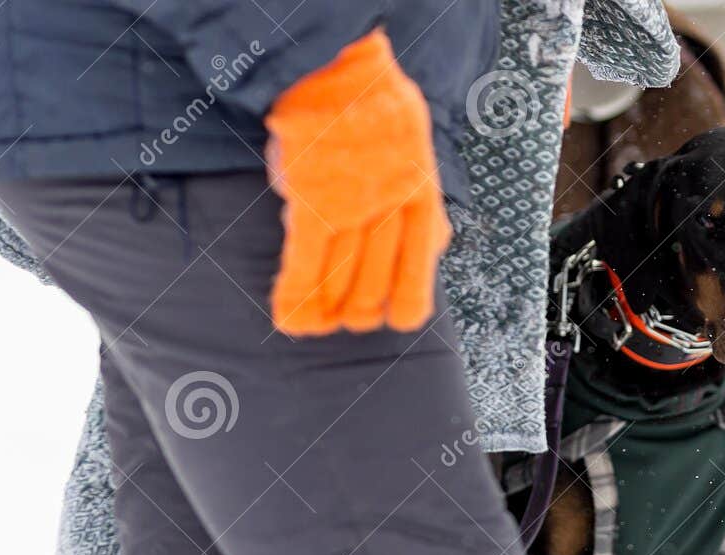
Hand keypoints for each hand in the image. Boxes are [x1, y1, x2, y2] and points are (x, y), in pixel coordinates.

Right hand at [265, 30, 449, 335]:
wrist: (338, 63)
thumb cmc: (376, 112)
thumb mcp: (418, 160)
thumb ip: (424, 208)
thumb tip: (434, 249)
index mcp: (423, 200)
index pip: (417, 278)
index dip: (400, 308)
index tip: (387, 319)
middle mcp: (392, 209)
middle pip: (373, 287)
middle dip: (355, 309)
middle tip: (341, 315)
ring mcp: (352, 206)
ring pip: (340, 281)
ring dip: (324, 308)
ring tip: (314, 322)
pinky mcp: (314, 200)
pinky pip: (304, 263)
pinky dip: (295, 297)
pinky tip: (289, 319)